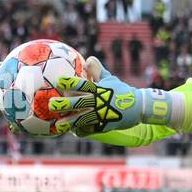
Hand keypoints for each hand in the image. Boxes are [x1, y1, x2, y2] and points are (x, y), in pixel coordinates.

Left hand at [50, 57, 174, 136]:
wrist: (139, 108)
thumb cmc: (121, 91)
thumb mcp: (110, 79)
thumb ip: (97, 70)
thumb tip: (87, 60)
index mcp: (100, 89)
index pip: (84, 84)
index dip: (72, 82)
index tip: (60, 81)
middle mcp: (99, 102)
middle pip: (80, 102)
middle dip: (65, 103)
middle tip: (52, 104)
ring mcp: (102, 115)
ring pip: (83, 119)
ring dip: (70, 122)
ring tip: (58, 125)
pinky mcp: (104, 126)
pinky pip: (90, 129)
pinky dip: (81, 131)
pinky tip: (73, 131)